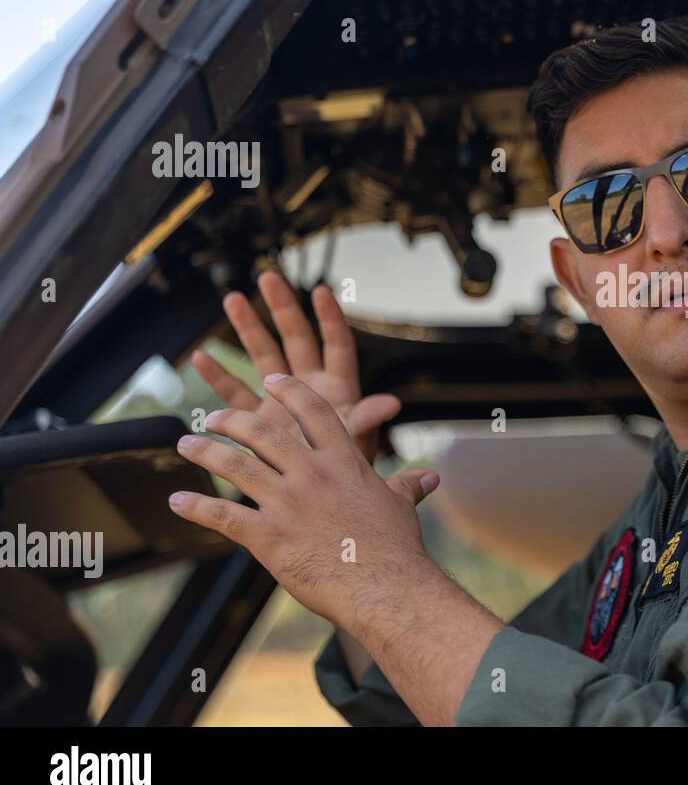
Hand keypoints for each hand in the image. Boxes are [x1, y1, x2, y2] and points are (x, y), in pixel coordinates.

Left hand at [168, 373, 439, 629]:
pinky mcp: (267, 536)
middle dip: (234, 420)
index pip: (314, 412)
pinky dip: (196, 506)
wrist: (384, 587)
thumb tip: (430, 477)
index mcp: (344, 462)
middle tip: (214, 417)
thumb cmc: (397, 549)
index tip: (272, 380)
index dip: (290, 392)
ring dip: (206, 452)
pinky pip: (222, 515)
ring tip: (185, 443)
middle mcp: (312, 474)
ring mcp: (287, 503)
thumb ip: (409, 485)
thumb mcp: (402, 507)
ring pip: (236, 466)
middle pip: (265, 432)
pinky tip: (177, 501)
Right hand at [192, 270, 399, 462]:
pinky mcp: (257, 421)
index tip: (321, 291)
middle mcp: (309, 388)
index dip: (330, 319)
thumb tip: (391, 404)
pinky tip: (201, 358)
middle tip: (269, 278)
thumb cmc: (349, 475)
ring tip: (233, 299)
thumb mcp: (358, 444)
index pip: (336, 345)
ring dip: (248, 329)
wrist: (322, 506)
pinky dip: (219, 377)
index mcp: (339, 389)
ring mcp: (281, 401)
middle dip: (283, 309)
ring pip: (263, 357)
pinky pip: (235, 394)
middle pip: (296, 340)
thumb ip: (366, 421)